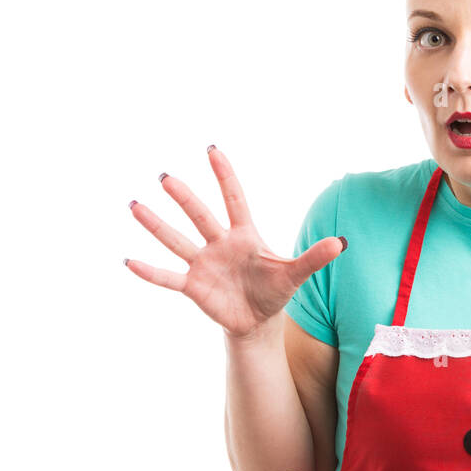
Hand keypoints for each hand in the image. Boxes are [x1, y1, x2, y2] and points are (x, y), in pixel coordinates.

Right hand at [124, 145, 344, 339]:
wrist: (258, 321)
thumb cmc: (275, 291)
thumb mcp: (294, 274)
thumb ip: (314, 258)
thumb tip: (341, 242)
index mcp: (245, 235)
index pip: (234, 199)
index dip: (224, 175)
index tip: (212, 149)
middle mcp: (220, 244)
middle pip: (200, 215)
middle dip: (184, 197)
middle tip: (165, 177)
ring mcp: (203, 263)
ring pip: (177, 240)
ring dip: (156, 225)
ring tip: (135, 205)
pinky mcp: (193, 286)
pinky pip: (168, 277)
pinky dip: (150, 271)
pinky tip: (129, 261)